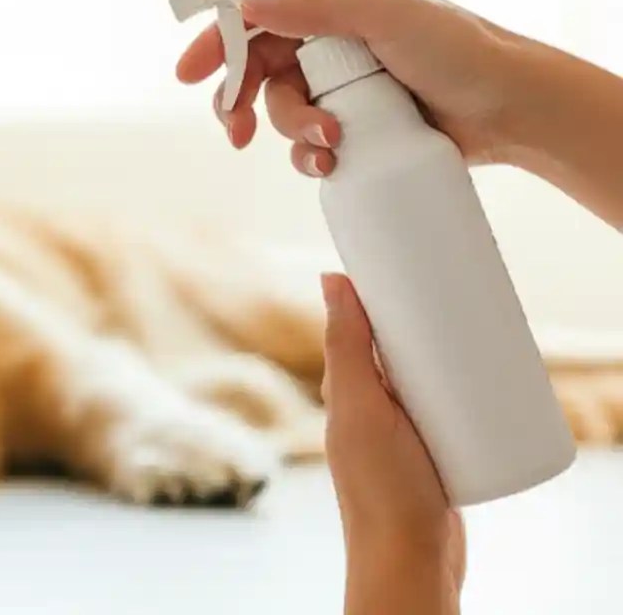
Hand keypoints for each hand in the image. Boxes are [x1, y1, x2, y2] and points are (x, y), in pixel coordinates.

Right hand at [175, 0, 527, 176]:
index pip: (257, 17)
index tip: (189, 75)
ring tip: (329, 141)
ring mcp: (340, 86)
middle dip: (243, 102)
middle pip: (257, 71)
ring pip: (282, 112)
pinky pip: (307, 145)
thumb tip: (247, 5)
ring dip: (292, 132)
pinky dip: (310, 157)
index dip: (217, 44)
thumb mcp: (386, 15)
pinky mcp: (354, 127)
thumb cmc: (459, 50)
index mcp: (332, 5)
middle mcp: (330, 43)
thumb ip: (316, 6)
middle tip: (237, 132)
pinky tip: (331, 162)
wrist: (509, 109)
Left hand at [320, 273, 464, 613]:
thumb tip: (331, 278)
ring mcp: (403, 430)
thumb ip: (346, 348)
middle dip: (429, 322)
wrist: (412, 560)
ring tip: (484, 325)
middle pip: (402, 349)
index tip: (420, 265)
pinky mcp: (435, 451)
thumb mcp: (363, 407)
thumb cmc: (379, 488)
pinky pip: (452, 409)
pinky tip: (493, 374)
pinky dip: (470, 390)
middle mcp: (370, 408)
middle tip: (467, 292)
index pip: (364, 329)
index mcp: (347, 391)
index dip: (389, 297)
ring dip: (452, 354)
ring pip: (429, 377)